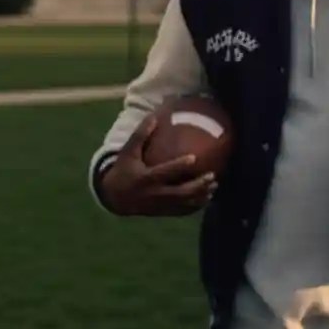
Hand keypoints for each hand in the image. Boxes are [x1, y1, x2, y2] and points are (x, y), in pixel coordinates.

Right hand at [99, 116, 217, 216]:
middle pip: (179, 193)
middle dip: (197, 186)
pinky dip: (195, 206)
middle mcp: (153, 194)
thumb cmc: (124, 169)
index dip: (179, 166)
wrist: (114, 197)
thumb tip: (154, 116)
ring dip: (200, 197)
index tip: (195, 158)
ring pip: (183, 204)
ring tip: (215, 187)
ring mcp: (159, 206)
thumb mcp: (128, 152)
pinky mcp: (162, 212)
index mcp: (145, 178)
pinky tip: (207, 198)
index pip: (164, 172)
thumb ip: (140, 135)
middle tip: (213, 176)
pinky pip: (181, 212)